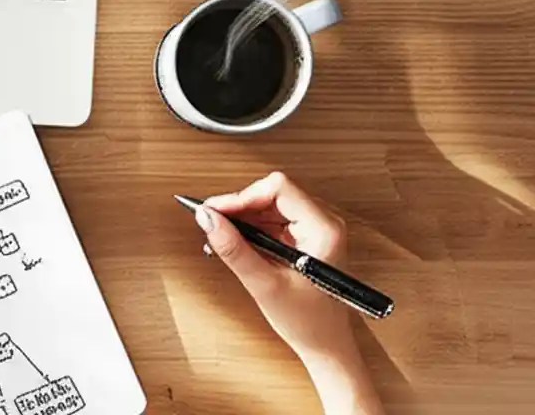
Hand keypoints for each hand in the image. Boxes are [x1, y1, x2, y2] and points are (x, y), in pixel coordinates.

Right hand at [198, 172, 383, 414]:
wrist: (326, 346)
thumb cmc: (309, 322)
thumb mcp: (264, 285)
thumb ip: (234, 249)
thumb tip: (208, 219)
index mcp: (324, 229)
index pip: (278, 188)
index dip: (242, 196)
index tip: (216, 210)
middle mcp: (324, 223)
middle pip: (272, 194)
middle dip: (240, 206)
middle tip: (212, 221)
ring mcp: (316, 230)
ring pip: (270, 205)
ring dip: (244, 217)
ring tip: (221, 235)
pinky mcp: (306, 238)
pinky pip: (274, 220)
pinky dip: (252, 228)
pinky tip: (237, 243)